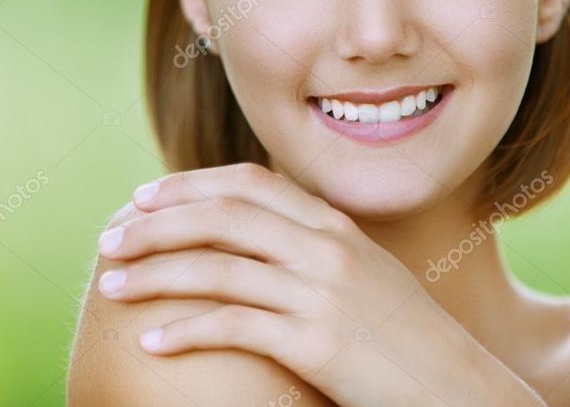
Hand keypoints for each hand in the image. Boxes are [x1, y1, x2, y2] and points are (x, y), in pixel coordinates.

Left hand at [96, 162, 544, 406]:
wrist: (458, 386)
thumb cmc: (402, 335)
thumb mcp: (362, 272)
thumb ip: (311, 245)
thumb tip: (250, 235)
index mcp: (332, 223)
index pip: (247, 182)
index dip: (188, 185)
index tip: (143, 197)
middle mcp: (324, 247)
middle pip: (221, 215)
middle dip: (156, 223)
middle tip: (110, 238)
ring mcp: (321, 292)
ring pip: (218, 267)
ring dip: (154, 274)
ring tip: (111, 286)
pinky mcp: (318, 342)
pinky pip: (235, 327)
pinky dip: (186, 330)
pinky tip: (151, 340)